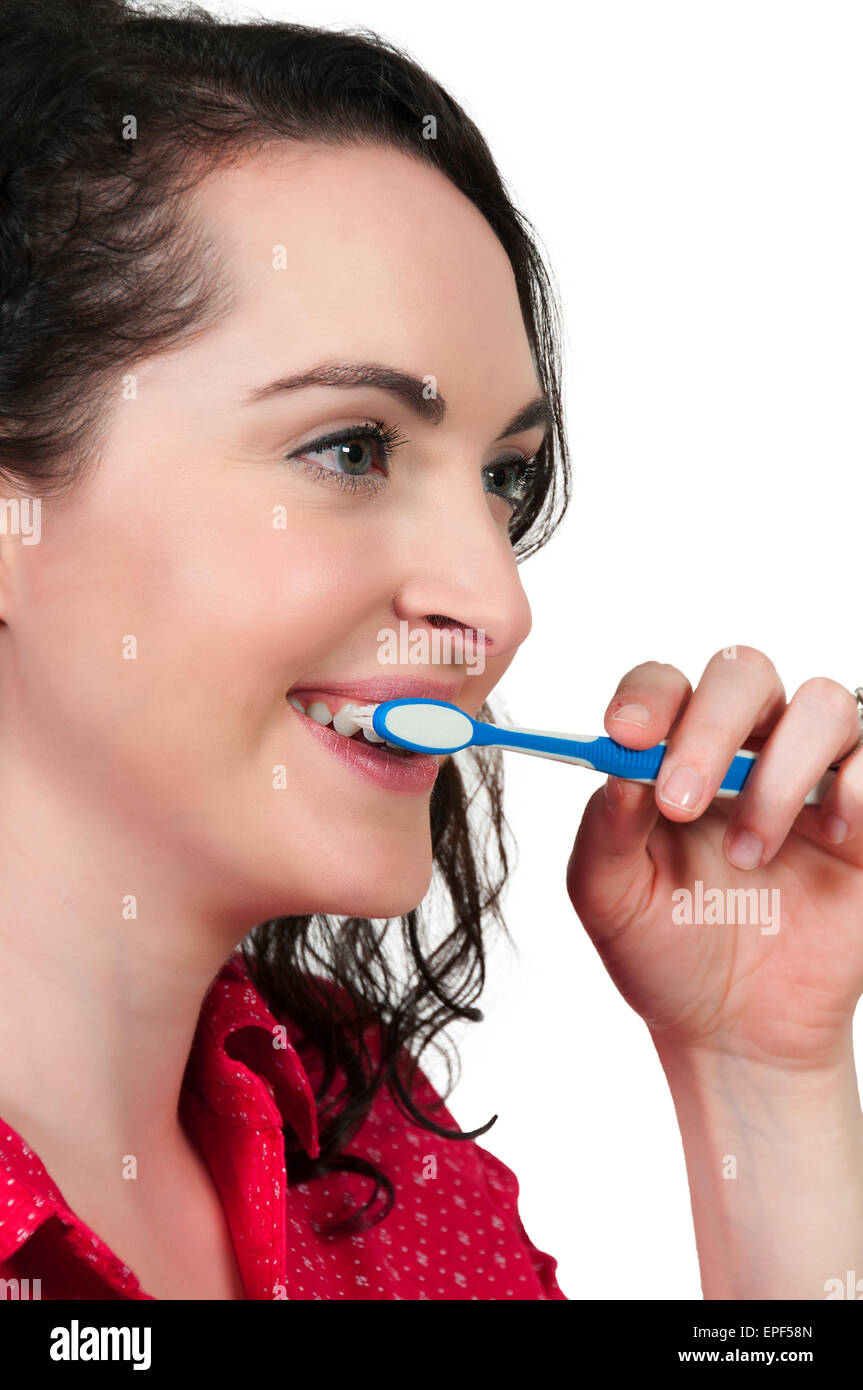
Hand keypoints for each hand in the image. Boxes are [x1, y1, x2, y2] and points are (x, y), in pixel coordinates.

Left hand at [566, 647, 862, 1071]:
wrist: (736, 1030)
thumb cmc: (667, 951)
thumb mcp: (610, 899)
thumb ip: (606, 829)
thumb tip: (618, 770)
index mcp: (673, 753)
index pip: (663, 685)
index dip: (646, 698)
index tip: (624, 736)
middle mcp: (745, 747)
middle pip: (743, 673)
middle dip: (711, 730)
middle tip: (681, 804)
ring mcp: (812, 773)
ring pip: (821, 703)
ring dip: (781, 774)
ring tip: (750, 855)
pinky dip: (857, 787)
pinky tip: (831, 836)